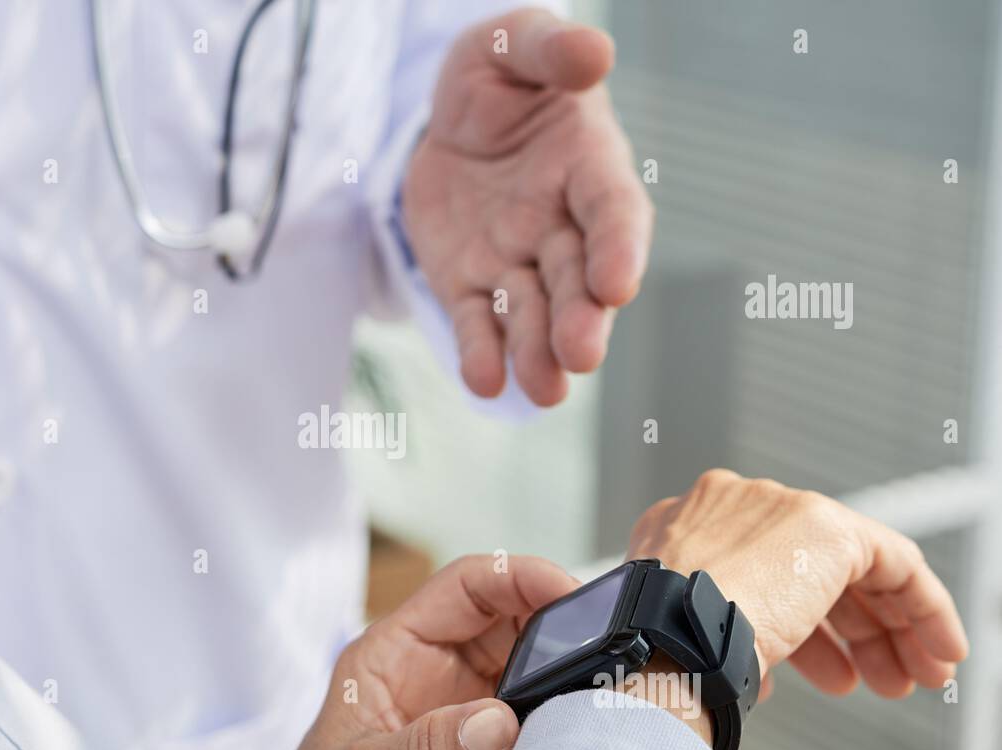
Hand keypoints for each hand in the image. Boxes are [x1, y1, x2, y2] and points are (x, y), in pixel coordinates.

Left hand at [230, 555, 578, 749]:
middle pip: (514, 627)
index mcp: (396, 653)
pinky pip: (543, 738)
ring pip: (537, 681)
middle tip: (601, 642)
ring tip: (601, 690)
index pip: (465, 589)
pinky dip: (570, 734)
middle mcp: (439, 680)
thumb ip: (424, 748)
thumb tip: (496, 721)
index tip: (564, 588)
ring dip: (570, 682)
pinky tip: (588, 737)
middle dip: (559, 627)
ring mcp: (469, 725)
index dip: (516, 577)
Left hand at [401, 7, 652, 406]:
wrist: (446, 114)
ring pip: (532, 313)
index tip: (618, 284)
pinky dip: (481, 352)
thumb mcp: (515, 42)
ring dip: (538, 352)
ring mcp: (517, 260)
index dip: (620, 247)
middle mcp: (562, 225)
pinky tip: (483, 380)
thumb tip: (594, 53)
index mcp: (589, 166)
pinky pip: (477, 323)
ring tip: (543, 390)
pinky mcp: (471, 283)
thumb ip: (550, 49)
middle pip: (578, 280)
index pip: (614, 211)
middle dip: (581, 320)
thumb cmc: (498, 73)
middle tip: (581, 357)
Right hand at [627, 469, 968, 699]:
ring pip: (851, 565)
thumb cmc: (658, 646)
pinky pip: (893, 561)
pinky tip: (935, 647)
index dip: (798, 628)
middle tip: (870, 678)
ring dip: (882, 630)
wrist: (664, 633)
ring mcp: (776, 509)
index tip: (824, 668)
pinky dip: (922, 609)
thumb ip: (724, 635)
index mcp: (680, 527)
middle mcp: (727, 506)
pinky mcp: (825, 525)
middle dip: (845, 632)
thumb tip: (758, 672)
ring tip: (898, 680)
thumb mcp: (683, 638)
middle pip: (807, 568)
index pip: (755, 571)